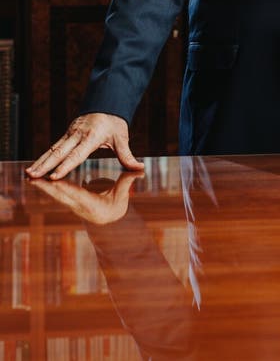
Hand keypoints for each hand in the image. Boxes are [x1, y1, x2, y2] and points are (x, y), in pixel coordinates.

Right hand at [25, 113, 144, 180]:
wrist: (107, 102)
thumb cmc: (114, 121)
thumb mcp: (122, 137)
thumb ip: (127, 155)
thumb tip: (139, 167)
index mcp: (91, 137)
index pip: (77, 154)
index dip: (66, 166)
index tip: (55, 176)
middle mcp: (78, 135)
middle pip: (59, 152)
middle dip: (46, 165)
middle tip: (33, 175)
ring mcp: (70, 134)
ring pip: (53, 149)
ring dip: (41, 162)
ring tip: (29, 173)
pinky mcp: (67, 134)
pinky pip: (53, 147)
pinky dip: (44, 157)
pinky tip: (35, 166)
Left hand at [29, 170, 143, 224]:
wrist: (110, 218)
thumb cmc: (118, 204)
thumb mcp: (123, 193)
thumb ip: (127, 181)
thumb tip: (141, 169)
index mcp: (92, 205)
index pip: (76, 194)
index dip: (64, 187)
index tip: (53, 181)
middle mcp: (80, 206)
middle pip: (61, 195)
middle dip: (46, 187)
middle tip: (32, 179)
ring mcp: (73, 205)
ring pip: (56, 194)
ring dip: (43, 186)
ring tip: (30, 177)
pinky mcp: (69, 202)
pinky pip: (57, 193)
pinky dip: (47, 187)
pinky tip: (38, 180)